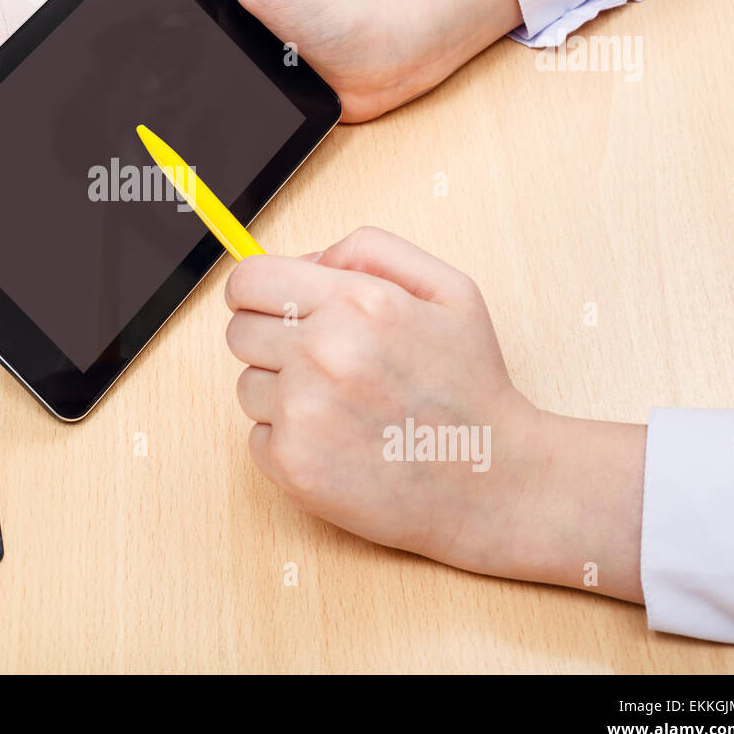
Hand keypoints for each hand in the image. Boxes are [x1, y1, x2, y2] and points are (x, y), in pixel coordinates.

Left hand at [223, 226, 645, 601]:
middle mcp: (323, 353)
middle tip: (323, 363)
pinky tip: (340, 444)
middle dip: (273, 341)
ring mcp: (304, 413)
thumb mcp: (448, 290)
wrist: (495, 482)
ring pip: (247, 386)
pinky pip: (257, 436)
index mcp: (357, 303)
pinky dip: (290, 440)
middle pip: (238, 332)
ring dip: (282, 394)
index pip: (248, 281)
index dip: (256, 292)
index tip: (268, 306)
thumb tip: (305, 260)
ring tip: (343, 407)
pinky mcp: (293, 465)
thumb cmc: (471, 386)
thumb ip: (372, 250)